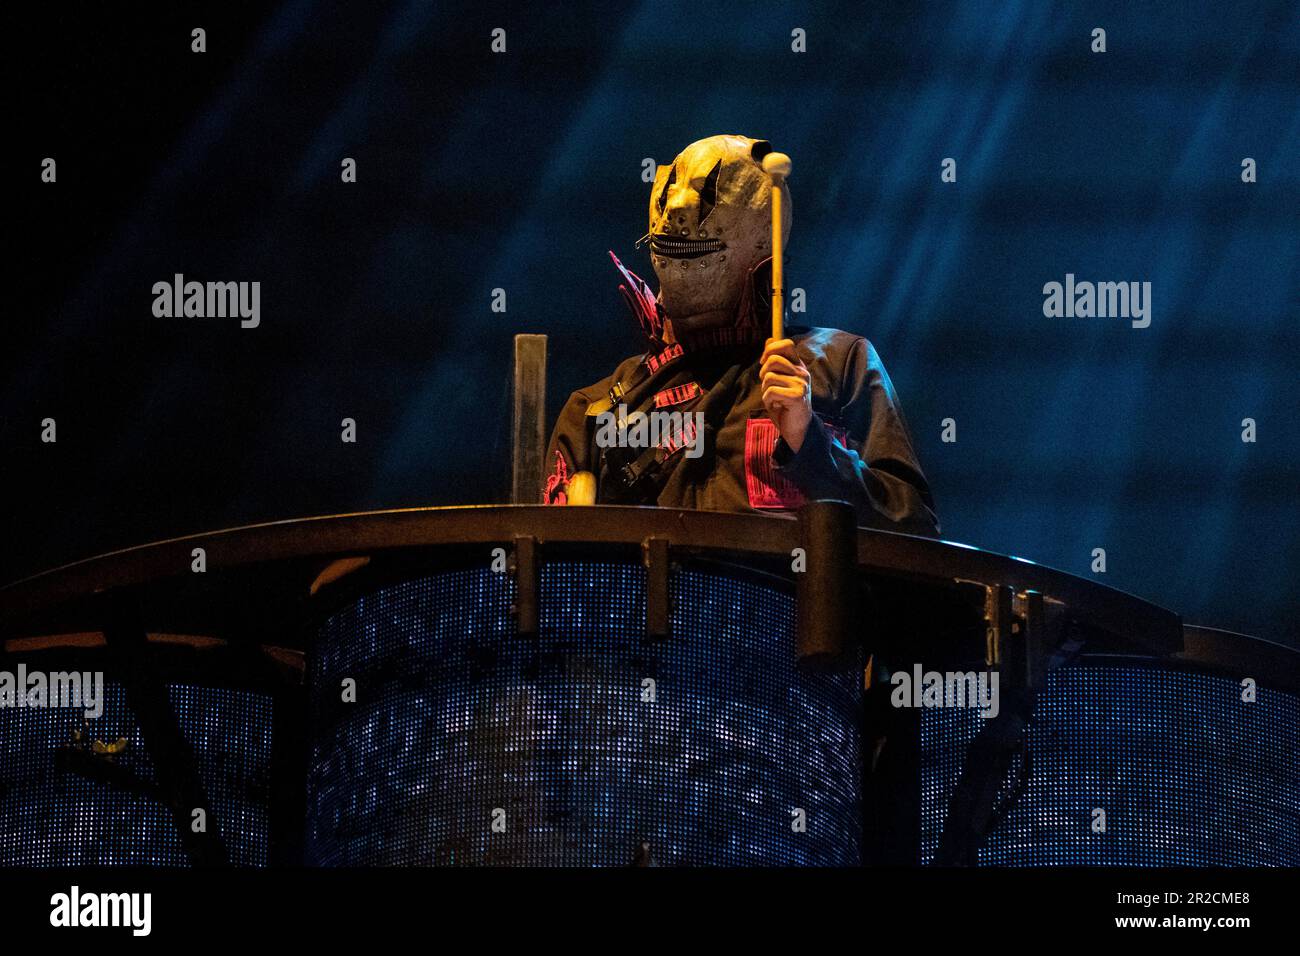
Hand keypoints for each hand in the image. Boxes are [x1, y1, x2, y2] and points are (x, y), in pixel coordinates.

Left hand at [760, 338, 812, 452]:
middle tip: (768, 386)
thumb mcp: (779, 380)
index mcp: (798, 367)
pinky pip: (770, 392)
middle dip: (763, 373)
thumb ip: (775, 362)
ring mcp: (801, 384)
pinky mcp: (796, 396)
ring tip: (775, 399)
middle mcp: (802, 373)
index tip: (763, 362)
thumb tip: (769, 340)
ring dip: (765, 390)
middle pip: (773, 359)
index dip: (770, 349)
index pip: (786, 344)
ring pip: (769, 377)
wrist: (797, 428)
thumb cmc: (785, 404)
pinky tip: (777, 406)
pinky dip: (768, 401)